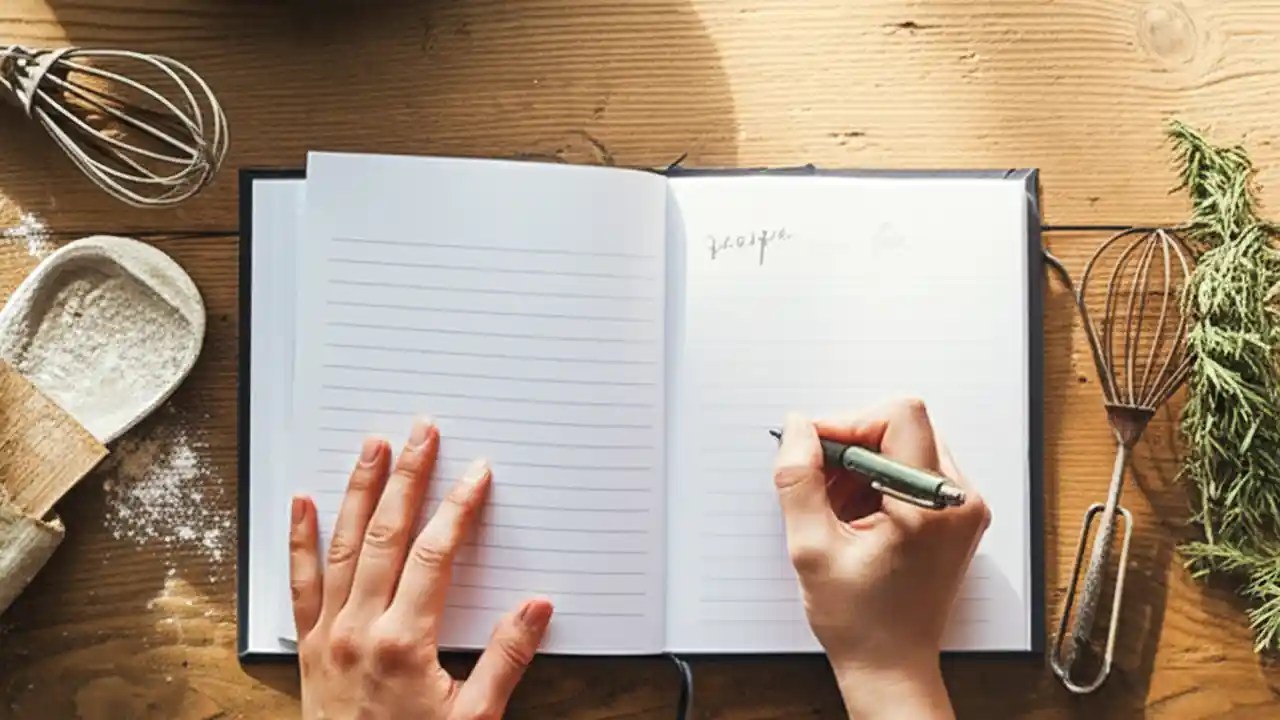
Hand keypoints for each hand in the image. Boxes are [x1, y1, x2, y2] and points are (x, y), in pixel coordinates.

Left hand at [289, 418, 553, 719]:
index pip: (435, 555)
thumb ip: (506, 659)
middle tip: (421, 434)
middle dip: (407, 478)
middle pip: (386, 536)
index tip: (475, 474)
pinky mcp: (308, 646)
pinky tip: (301, 503)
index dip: (458, 508)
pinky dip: (299, 540)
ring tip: (372, 449)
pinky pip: (301, 583)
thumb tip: (536, 608)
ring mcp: (327, 635)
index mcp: (404, 642)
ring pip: (343, 547)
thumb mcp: (474, 719)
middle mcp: (359, 629)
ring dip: (359, 493)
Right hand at [772, 400, 989, 719]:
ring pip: (904, 446)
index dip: (848, 423)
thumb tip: (797, 429)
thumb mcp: (812, 548)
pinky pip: (911, 470)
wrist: (891, 666)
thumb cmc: (860, 622)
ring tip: (835, 509)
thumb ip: (799, 480)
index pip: (899, 415)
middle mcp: (957, 499)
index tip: (816, 449)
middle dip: (850, 447)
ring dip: (860, 465)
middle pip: (902, 427)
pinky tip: (853, 516)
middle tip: (819, 485)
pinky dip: (875, 481)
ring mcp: (959, 507)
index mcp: (931, 504)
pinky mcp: (952, 516)